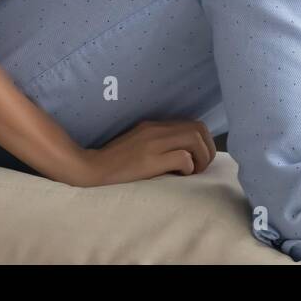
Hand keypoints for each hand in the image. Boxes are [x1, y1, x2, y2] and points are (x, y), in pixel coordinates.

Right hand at [72, 120, 216, 186]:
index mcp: (155, 126)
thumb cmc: (116, 162)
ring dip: (201, 158)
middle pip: (199, 129)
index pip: (194, 124)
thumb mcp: (140, 145)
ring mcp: (152, 143)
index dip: (204, 142)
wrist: (93, 169)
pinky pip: (182, 158)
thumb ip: (160, 143)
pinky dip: (188, 168)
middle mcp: (156, 129)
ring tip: (192, 172)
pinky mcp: (149, 159)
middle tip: (200, 167)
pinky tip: (178, 176)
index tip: (198, 160)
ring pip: (194, 140)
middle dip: (207, 150)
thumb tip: (186, 154)